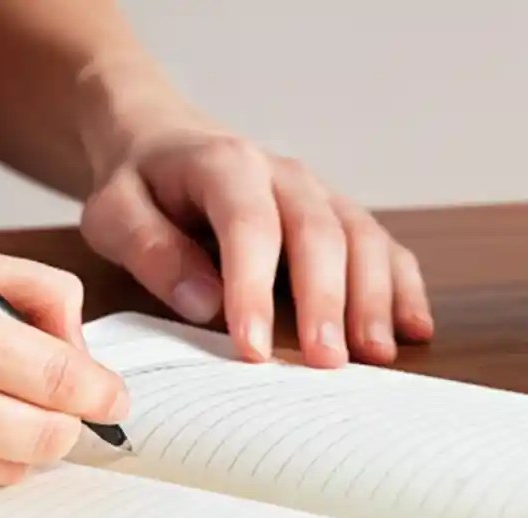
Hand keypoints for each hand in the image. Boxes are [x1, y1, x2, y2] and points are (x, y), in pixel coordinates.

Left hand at [79, 123, 433, 367]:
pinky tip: (415, 330)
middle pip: (321, 233)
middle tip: (327, 363)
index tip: (255, 349)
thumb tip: (202, 300)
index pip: (250, 225)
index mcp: (227, 165)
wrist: (166, 144)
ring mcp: (323, 197)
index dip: (254, 289)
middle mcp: (286, 176)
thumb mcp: (113, 211)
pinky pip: (386, 249)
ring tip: (377, 355)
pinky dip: (405, 288)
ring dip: (375, 299)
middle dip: (328, 302)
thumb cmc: (143, 188)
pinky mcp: (343, 220)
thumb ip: (150, 248)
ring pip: (364, 240)